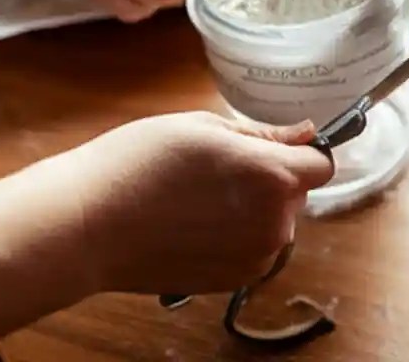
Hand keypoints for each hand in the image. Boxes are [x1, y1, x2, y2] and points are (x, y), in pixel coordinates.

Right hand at [48, 112, 332, 295]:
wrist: (87, 225)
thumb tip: (303, 135)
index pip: (321, 165)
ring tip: (197, 199)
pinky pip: (252, 250)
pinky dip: (234, 237)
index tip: (275, 148)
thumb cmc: (136, 165)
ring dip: (251, 211)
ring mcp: (255, 256)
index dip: (300, 153)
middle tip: (217, 170)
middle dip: (270, 181)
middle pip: (295, 194)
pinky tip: (192, 225)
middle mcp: (274, 222)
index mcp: (272, 176)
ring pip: (273, 224)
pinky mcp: (233, 280)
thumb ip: (262, 135)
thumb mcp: (202, 127)